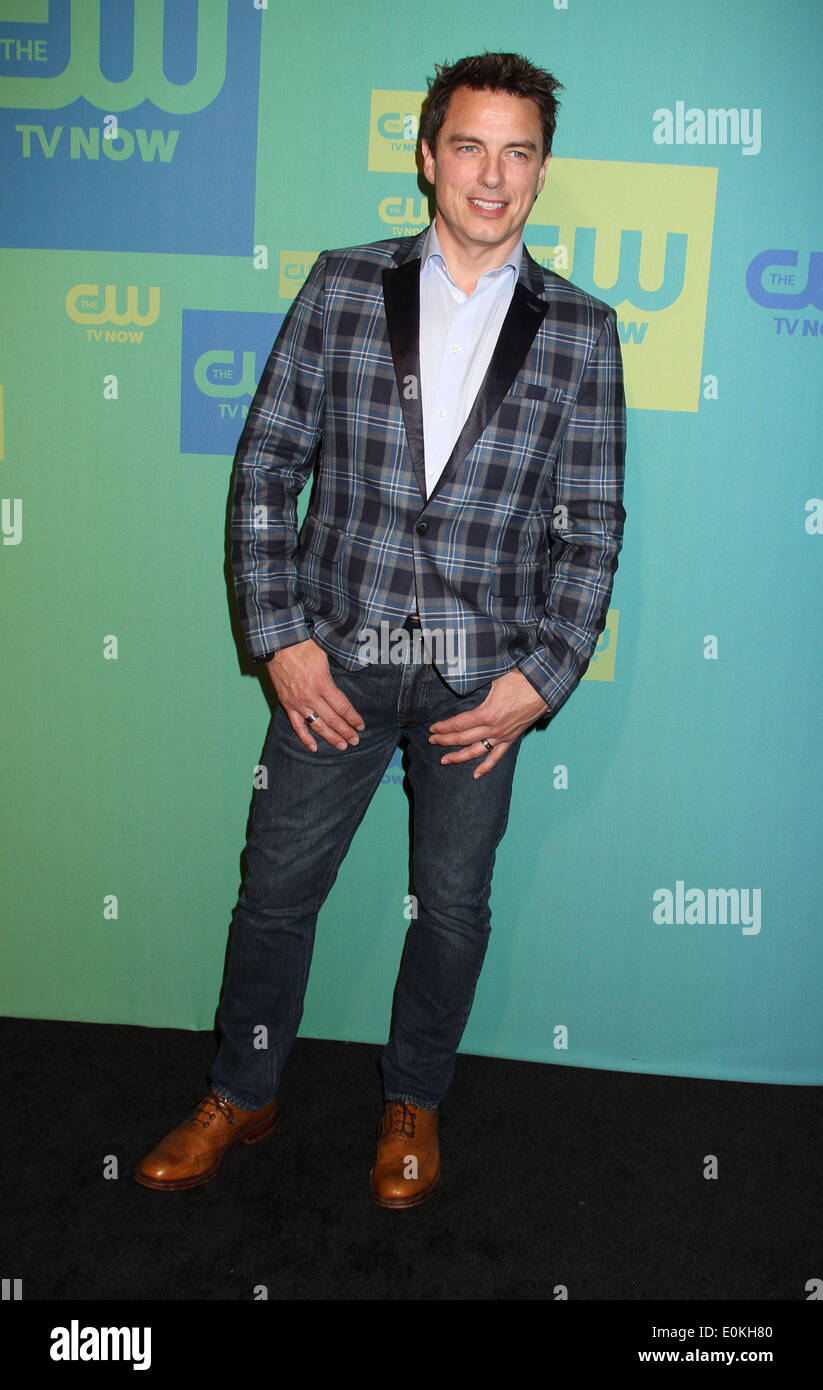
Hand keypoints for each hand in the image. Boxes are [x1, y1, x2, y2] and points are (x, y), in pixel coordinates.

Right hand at [264, 638, 363, 751]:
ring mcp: (298, 703)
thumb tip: (350, 675)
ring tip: (342, 746)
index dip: (353, 718)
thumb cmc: (303, 646)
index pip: (342, 707)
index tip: (360, 725)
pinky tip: (313, 747)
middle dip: (346, 732)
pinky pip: (297, 725)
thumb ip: (335, 671)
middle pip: (333, 720)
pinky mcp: (287, 704)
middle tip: (355, 740)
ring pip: (317, 726)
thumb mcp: (325, 656)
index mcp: (323, 684)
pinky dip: (305, 738)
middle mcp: (311, 697)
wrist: (278, 645)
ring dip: (331, 737)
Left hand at [428, 669, 547, 778]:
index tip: (433, 729)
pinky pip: (496, 757)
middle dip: (445, 740)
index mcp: (486, 713)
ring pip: (476, 751)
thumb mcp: (494, 677)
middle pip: (463, 738)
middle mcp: (493, 729)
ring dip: (459, 757)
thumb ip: (476, 682)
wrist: (543, 687)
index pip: (458, 724)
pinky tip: (476, 775)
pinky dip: (486, 767)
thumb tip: (460, 678)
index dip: (444, 727)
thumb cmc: (519, 679)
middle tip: (432, 741)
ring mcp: (502, 736)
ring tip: (445, 760)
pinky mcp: (511, 739)